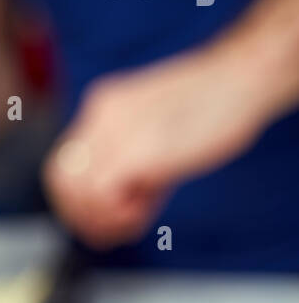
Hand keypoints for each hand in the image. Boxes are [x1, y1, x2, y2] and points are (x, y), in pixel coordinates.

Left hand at [42, 44, 263, 247]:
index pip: (67, 163)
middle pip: (60, 179)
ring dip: (104, 217)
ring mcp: (114, 131)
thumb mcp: (159, 131)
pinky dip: (119, 215)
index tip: (113, 210)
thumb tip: (119, 200)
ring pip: (76, 191)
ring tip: (138, 214)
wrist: (243, 78)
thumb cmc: (216, 105)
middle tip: (118, 224)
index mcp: (104, 106)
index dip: (82, 199)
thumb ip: (132, 159)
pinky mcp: (134, 150)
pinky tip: (147, 209)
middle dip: (84, 214)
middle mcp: (101, 115)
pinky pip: (101, 195)